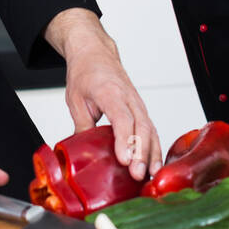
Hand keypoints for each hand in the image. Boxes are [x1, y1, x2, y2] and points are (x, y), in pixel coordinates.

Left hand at [44, 9, 162, 179]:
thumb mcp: (75, 100)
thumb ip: (81, 127)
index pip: (121, 118)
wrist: (95, 53)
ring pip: (150, 129)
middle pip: (141, 126)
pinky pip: (151, 129)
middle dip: (141, 152)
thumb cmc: (86, 73)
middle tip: (137, 174)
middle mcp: (128, 97)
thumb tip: (82, 154)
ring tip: (151, 174)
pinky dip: (154, 147)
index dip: (124, 140)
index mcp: (110, 92)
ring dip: (152, 153)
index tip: (124, 159)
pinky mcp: (140, 109)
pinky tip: (153, 165)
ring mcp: (137, 103)